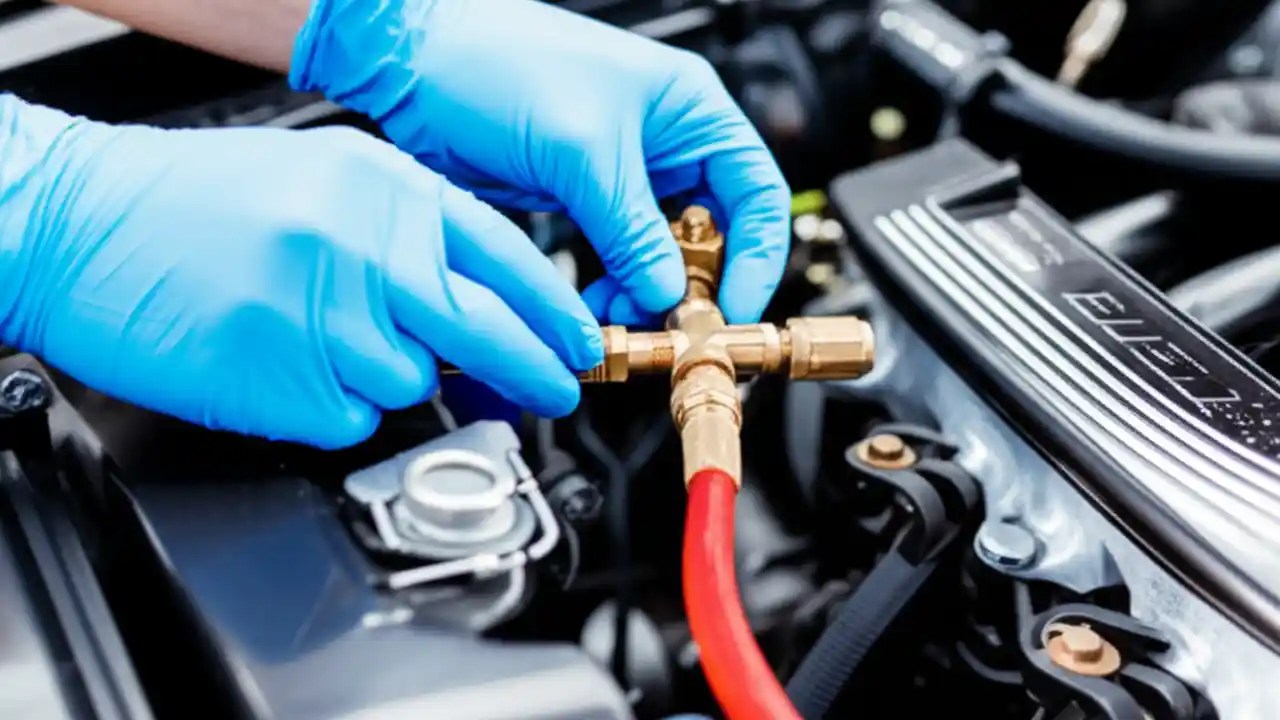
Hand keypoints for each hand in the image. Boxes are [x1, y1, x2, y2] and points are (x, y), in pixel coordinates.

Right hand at [0, 95, 601, 447]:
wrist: (78, 220)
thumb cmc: (192, 200)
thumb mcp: (322, 179)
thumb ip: (405, 235)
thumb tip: (471, 299)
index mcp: (385, 190)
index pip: (508, 258)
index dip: (555, 310)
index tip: (580, 343)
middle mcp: (366, 250)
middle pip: (489, 332)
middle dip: (536, 372)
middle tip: (555, 391)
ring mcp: (326, 318)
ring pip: (415, 384)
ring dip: (392, 379)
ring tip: (326, 342)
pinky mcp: (285, 382)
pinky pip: (350, 417)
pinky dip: (334, 405)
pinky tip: (287, 363)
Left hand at [290, 0, 790, 324]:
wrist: (417, 63)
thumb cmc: (499, 62)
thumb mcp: (582, 152)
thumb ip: (631, 229)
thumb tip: (667, 291)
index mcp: (690, 110)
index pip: (757, 193)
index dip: (755, 256)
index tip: (733, 307)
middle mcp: (666, 143)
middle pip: (713, 233)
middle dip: (695, 284)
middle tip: (672, 325)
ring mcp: (625, 175)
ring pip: (663, 254)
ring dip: (648, 294)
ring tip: (621, 317)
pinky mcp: (586, 200)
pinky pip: (619, 258)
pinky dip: (614, 288)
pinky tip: (595, 307)